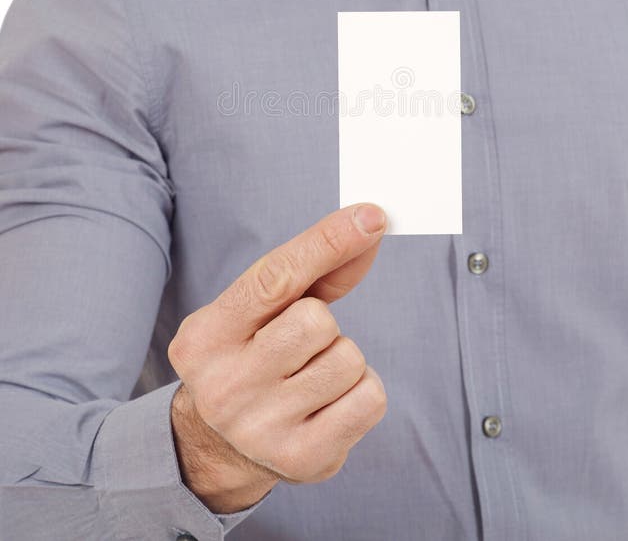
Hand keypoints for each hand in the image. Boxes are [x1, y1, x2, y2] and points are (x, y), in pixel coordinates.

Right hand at [167, 202, 387, 491]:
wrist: (218, 446)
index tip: (371, 217)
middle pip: (318, 320)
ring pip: (349, 358)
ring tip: (310, 376)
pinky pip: (371, 398)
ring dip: (342, 359)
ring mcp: (262, 429)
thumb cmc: (250, 356)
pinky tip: (329, 402)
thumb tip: (369, 224)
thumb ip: (314, 267)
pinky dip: (362, 391)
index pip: (273, 278)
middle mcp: (225, 386)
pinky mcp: (303, 460)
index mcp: (205, 338)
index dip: (326, 241)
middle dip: (322, 324)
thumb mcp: (261, 311)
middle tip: (298, 346)